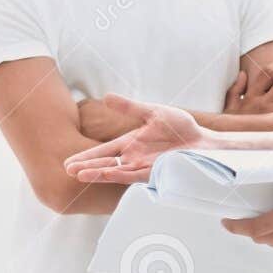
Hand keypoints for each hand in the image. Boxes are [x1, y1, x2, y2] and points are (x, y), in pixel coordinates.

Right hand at [63, 95, 208, 183]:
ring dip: (98, 173)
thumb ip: (130, 107)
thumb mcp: (153, 112)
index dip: (87, 156)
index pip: (105, 151)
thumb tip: (107, 97)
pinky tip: (106, 174)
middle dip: (87, 166)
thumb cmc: (181, 128)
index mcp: (132, 143)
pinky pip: (134, 175)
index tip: (70, 161)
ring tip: (80, 175)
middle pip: (106, 163)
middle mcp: (134, 157)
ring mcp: (144, 167)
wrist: (204, 142)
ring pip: (116, 172)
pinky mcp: (155, 173)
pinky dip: (119, 175)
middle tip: (68, 169)